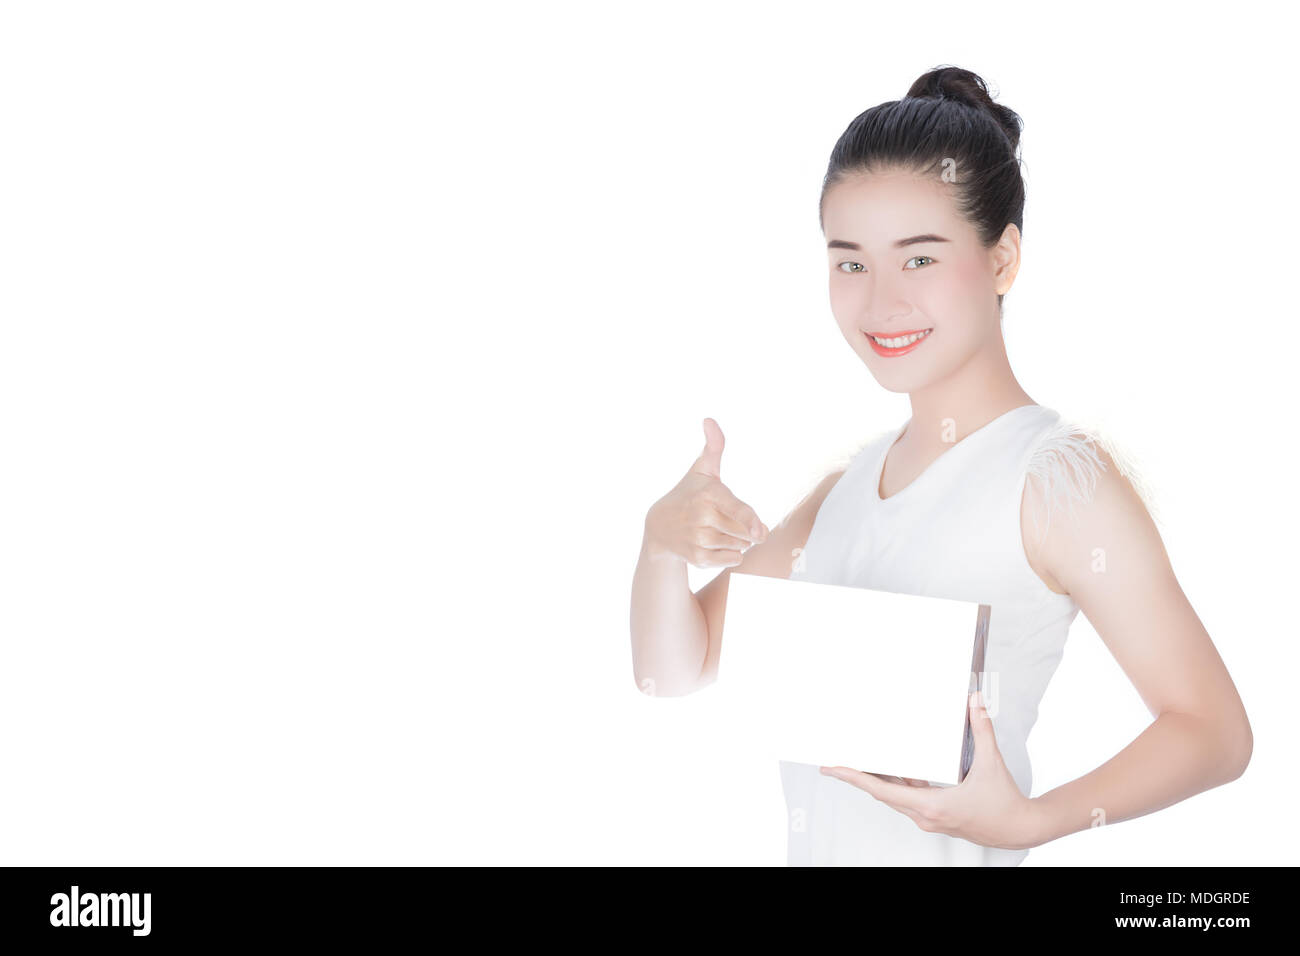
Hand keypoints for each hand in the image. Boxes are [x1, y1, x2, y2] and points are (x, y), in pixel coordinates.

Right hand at [644, 418, 767, 568]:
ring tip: (716, 529)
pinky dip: (729, 554)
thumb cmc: (689, 493)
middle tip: (723, 517)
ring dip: (738, 540)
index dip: (750, 521)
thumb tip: (709, 419)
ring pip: (741, 546)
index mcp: (708, 494)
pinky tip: (712, 544)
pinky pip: (732, 560)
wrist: (659, 526)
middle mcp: (702, 517)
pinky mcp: (697, 558)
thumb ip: (714, 446)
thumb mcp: (702, 469)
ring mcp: (698, 539)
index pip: (736, 509)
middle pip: (747, 531)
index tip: (760, 532)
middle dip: (745, 527)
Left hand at [818, 691, 1040, 850]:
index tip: (833, 769)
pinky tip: (900, 771)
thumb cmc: (1005, 805)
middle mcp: (926, 815)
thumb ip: (981, 730)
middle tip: (837, 762)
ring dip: (879, 780)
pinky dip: (900, 784)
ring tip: (861, 763)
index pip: (881, 791)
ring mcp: (931, 818)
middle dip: (859, 777)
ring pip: (896, 796)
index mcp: (931, 806)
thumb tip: (975, 702)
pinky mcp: (938, 816)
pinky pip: (911, 798)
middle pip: (882, 793)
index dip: (854, 778)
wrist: (1021, 829)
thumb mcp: (991, 763)